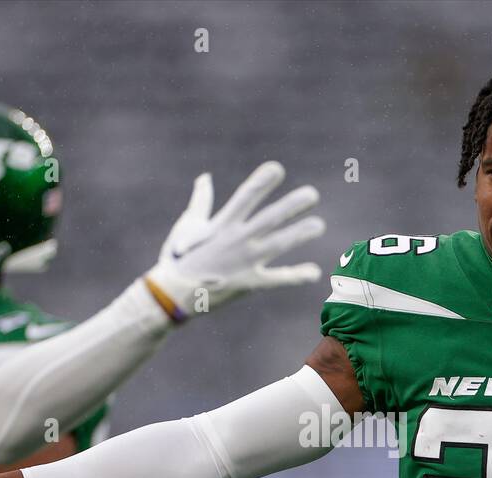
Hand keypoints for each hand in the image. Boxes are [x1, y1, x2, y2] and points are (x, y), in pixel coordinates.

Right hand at [144, 161, 324, 319]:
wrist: (172, 295)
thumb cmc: (177, 258)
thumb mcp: (187, 226)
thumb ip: (201, 201)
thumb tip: (204, 178)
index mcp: (223, 223)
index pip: (246, 195)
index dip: (262, 180)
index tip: (277, 168)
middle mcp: (237, 239)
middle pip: (270, 217)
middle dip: (292, 205)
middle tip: (312, 194)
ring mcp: (245, 261)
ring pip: (279, 243)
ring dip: (300, 233)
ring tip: (319, 225)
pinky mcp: (249, 282)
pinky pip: (277, 279)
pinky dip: (296, 276)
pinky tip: (314, 272)